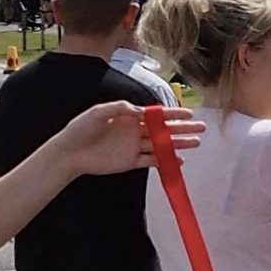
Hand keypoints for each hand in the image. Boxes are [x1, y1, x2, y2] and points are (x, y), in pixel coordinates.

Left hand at [52, 101, 202, 175]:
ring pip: (161, 145)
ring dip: (178, 144)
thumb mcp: (98, 112)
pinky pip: (151, 161)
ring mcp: (134, 147)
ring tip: (196, 143)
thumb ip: (120, 108)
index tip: (189, 114)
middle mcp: (135, 131)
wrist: (69, 152)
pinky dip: (164, 161)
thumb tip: (140, 109)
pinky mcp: (130, 162)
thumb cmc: (81, 128)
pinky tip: (178, 160)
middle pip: (164, 129)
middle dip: (182, 128)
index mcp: (129, 116)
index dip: (173, 114)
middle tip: (201, 128)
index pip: (156, 114)